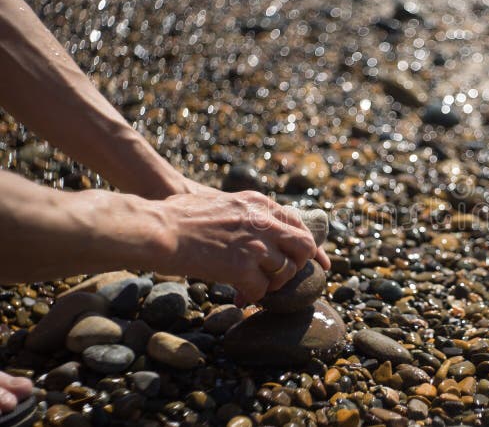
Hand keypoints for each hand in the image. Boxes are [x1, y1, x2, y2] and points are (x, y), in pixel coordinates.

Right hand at [154, 189, 329, 302]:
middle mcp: (262, 221)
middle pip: (303, 245)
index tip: (318, 261)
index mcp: (257, 203)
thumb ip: (242, 215)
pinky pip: (261, 290)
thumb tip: (251, 232)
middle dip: (299, 265)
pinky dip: (252, 296)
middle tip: (282, 278)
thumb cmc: (177, 216)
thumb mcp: (220, 203)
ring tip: (254, 288)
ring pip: (285, 271)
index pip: (296, 222)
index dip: (310, 245)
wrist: (159, 229)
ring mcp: (256, 244)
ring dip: (272, 284)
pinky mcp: (243, 267)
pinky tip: (238, 297)